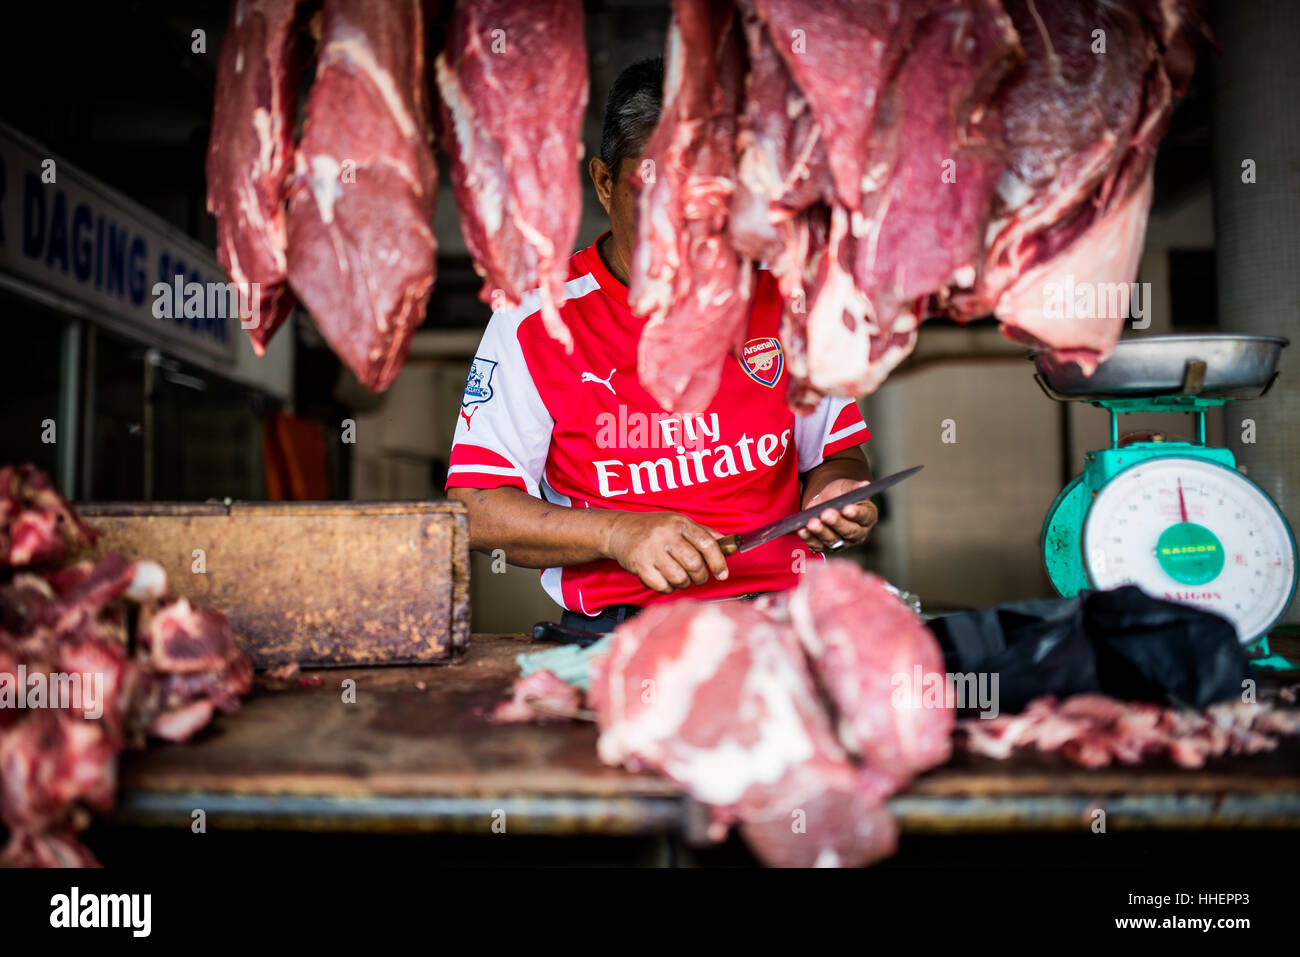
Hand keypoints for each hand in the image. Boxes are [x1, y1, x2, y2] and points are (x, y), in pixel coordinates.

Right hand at [604, 512, 729, 594]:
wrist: (619, 530)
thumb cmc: (653, 528)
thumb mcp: (678, 522)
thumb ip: (703, 533)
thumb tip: (728, 543)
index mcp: (679, 523)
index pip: (706, 543)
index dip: (718, 561)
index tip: (722, 574)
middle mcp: (666, 535)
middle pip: (694, 564)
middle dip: (700, 576)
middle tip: (698, 577)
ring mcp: (651, 550)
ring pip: (679, 577)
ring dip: (683, 583)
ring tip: (679, 576)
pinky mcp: (639, 565)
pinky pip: (662, 586)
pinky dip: (667, 588)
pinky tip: (665, 580)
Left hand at [797, 478, 878, 552]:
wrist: (826, 499)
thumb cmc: (841, 493)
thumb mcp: (847, 487)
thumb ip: (855, 487)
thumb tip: (864, 484)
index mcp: (868, 517)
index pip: (864, 517)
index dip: (856, 514)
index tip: (846, 508)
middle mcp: (857, 533)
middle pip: (849, 531)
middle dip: (836, 523)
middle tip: (826, 514)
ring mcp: (842, 542)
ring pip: (832, 540)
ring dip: (821, 532)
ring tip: (812, 523)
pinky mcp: (825, 546)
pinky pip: (817, 544)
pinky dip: (809, 538)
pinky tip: (802, 530)